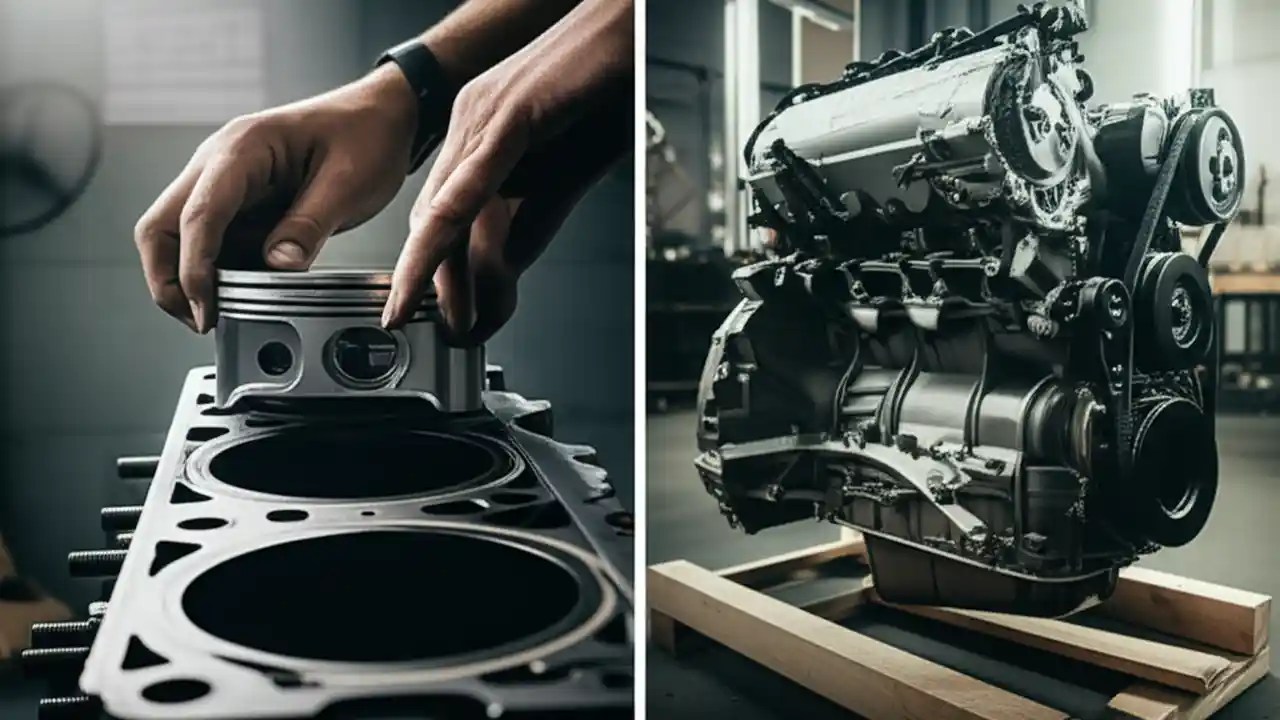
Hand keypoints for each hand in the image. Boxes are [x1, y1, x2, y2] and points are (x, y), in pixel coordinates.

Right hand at [133, 65, 418, 332]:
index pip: (197, 215)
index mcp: (242, 149)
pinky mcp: (239, 205)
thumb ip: (309, 225)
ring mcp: (224, 186)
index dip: (194, 270)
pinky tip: (244, 296)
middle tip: (202, 321)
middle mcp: (219, 165)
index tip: (207, 311)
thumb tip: (276, 266)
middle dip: (170, 280)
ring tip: (224, 316)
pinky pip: (213, 245)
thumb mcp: (348, 182)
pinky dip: (217, 274)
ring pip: (178, 239)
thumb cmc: (365, 134)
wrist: (381, 116)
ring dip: (190, 280)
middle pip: (161, 227)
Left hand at [382, 0, 632, 343]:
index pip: (446, 216)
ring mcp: (486, 115)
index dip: (435, 272)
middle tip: (448, 334)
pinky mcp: (514, 111)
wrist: (632, 21)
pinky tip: (435, 251)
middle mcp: (472, 123)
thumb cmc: (610, 79)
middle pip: (438, 219)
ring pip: (449, 207)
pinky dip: (452, 221)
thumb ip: (541, 210)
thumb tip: (516, 260)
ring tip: (448, 322)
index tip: (437, 317)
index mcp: (481, 134)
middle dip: (435, 285)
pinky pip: (476, 174)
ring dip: (439, 272)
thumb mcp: (571, 163)